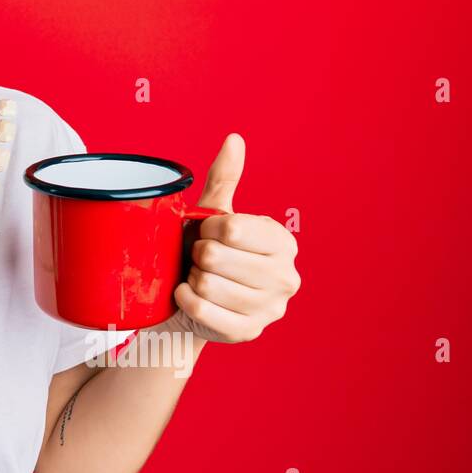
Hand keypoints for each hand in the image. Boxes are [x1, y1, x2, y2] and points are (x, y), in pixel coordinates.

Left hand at [169, 133, 300, 342]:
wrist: (193, 303)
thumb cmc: (207, 251)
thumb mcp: (216, 214)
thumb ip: (225, 178)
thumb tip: (234, 139)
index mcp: (283, 242)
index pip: (231, 228)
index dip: (206, 228)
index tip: (206, 232)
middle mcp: (286, 277)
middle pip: (214, 257)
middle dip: (196, 255)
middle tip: (199, 259)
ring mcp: (271, 309)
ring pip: (207, 285)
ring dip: (191, 279)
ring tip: (198, 277)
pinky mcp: (248, 333)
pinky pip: (201, 311)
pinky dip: (185, 300)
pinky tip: (188, 295)